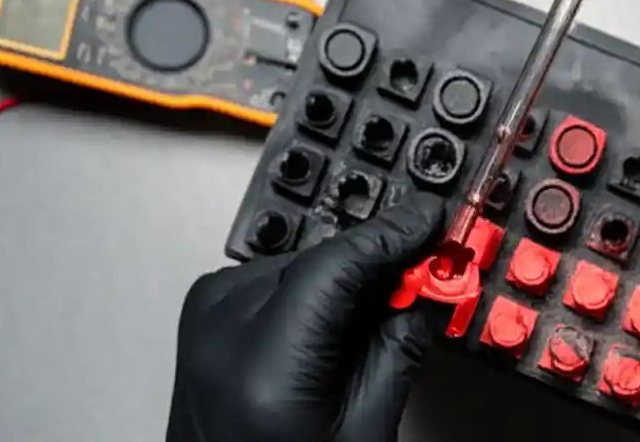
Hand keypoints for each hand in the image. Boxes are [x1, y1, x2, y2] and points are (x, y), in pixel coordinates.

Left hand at [166, 201, 445, 441]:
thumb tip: (434, 284)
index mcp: (265, 365)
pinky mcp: (204, 312)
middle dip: (383, 261)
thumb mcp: (364, 427)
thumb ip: (401, 346)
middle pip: (323, 261)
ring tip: (388, 307)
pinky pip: (277, 277)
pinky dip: (317, 288)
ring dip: (351, 277)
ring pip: (303, 264)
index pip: (339, 264)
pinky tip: (342, 317)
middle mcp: (223, 329)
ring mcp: (206, 315)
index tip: (435, 218)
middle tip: (434, 268)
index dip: (395, 233)